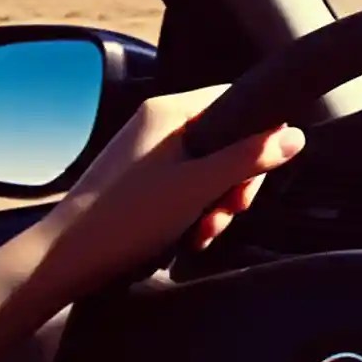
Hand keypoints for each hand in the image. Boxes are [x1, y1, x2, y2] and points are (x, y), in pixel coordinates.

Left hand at [39, 85, 305, 296]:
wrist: (65, 259)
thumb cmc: (125, 217)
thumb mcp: (200, 186)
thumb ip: (251, 159)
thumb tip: (296, 137)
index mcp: (169, 112)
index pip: (238, 102)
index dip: (260, 137)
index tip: (258, 175)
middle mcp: (159, 125)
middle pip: (228, 140)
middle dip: (237, 181)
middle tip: (231, 210)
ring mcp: (149, 153)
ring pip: (209, 168)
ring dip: (218, 203)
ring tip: (206, 231)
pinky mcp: (142, 181)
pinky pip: (187, 186)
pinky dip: (196, 210)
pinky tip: (191, 235)